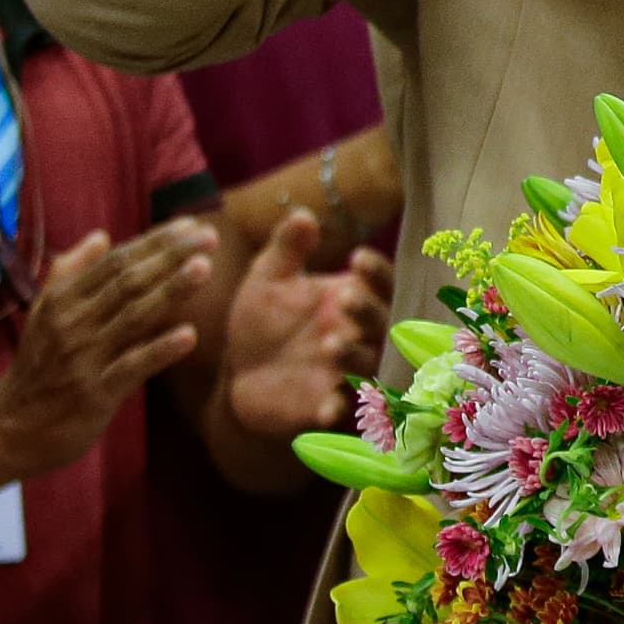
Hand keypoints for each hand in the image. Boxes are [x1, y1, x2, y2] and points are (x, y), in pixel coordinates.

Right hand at [0, 223, 213, 477]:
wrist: (10, 428)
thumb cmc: (37, 366)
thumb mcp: (44, 313)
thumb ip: (71, 272)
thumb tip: (101, 235)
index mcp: (63, 299)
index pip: (115, 262)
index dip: (155, 242)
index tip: (191, 225)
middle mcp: (72, 323)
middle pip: (128, 282)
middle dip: (170, 257)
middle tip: (210, 237)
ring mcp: (83, 358)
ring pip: (133, 317)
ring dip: (170, 291)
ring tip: (204, 268)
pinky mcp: (94, 394)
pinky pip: (130, 367)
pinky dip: (159, 350)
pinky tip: (189, 336)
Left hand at [222, 209, 391, 436]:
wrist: (239, 375)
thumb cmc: (263, 321)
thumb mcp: (267, 280)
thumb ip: (286, 249)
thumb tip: (303, 214)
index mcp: (352, 299)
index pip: (380, 283)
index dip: (376, 272)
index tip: (357, 259)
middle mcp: (360, 335)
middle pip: (384, 323)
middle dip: (369, 310)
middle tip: (346, 298)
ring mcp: (347, 373)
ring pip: (370, 365)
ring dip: (356, 355)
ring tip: (331, 344)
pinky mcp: (330, 406)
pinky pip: (344, 409)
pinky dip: (338, 408)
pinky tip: (326, 407)